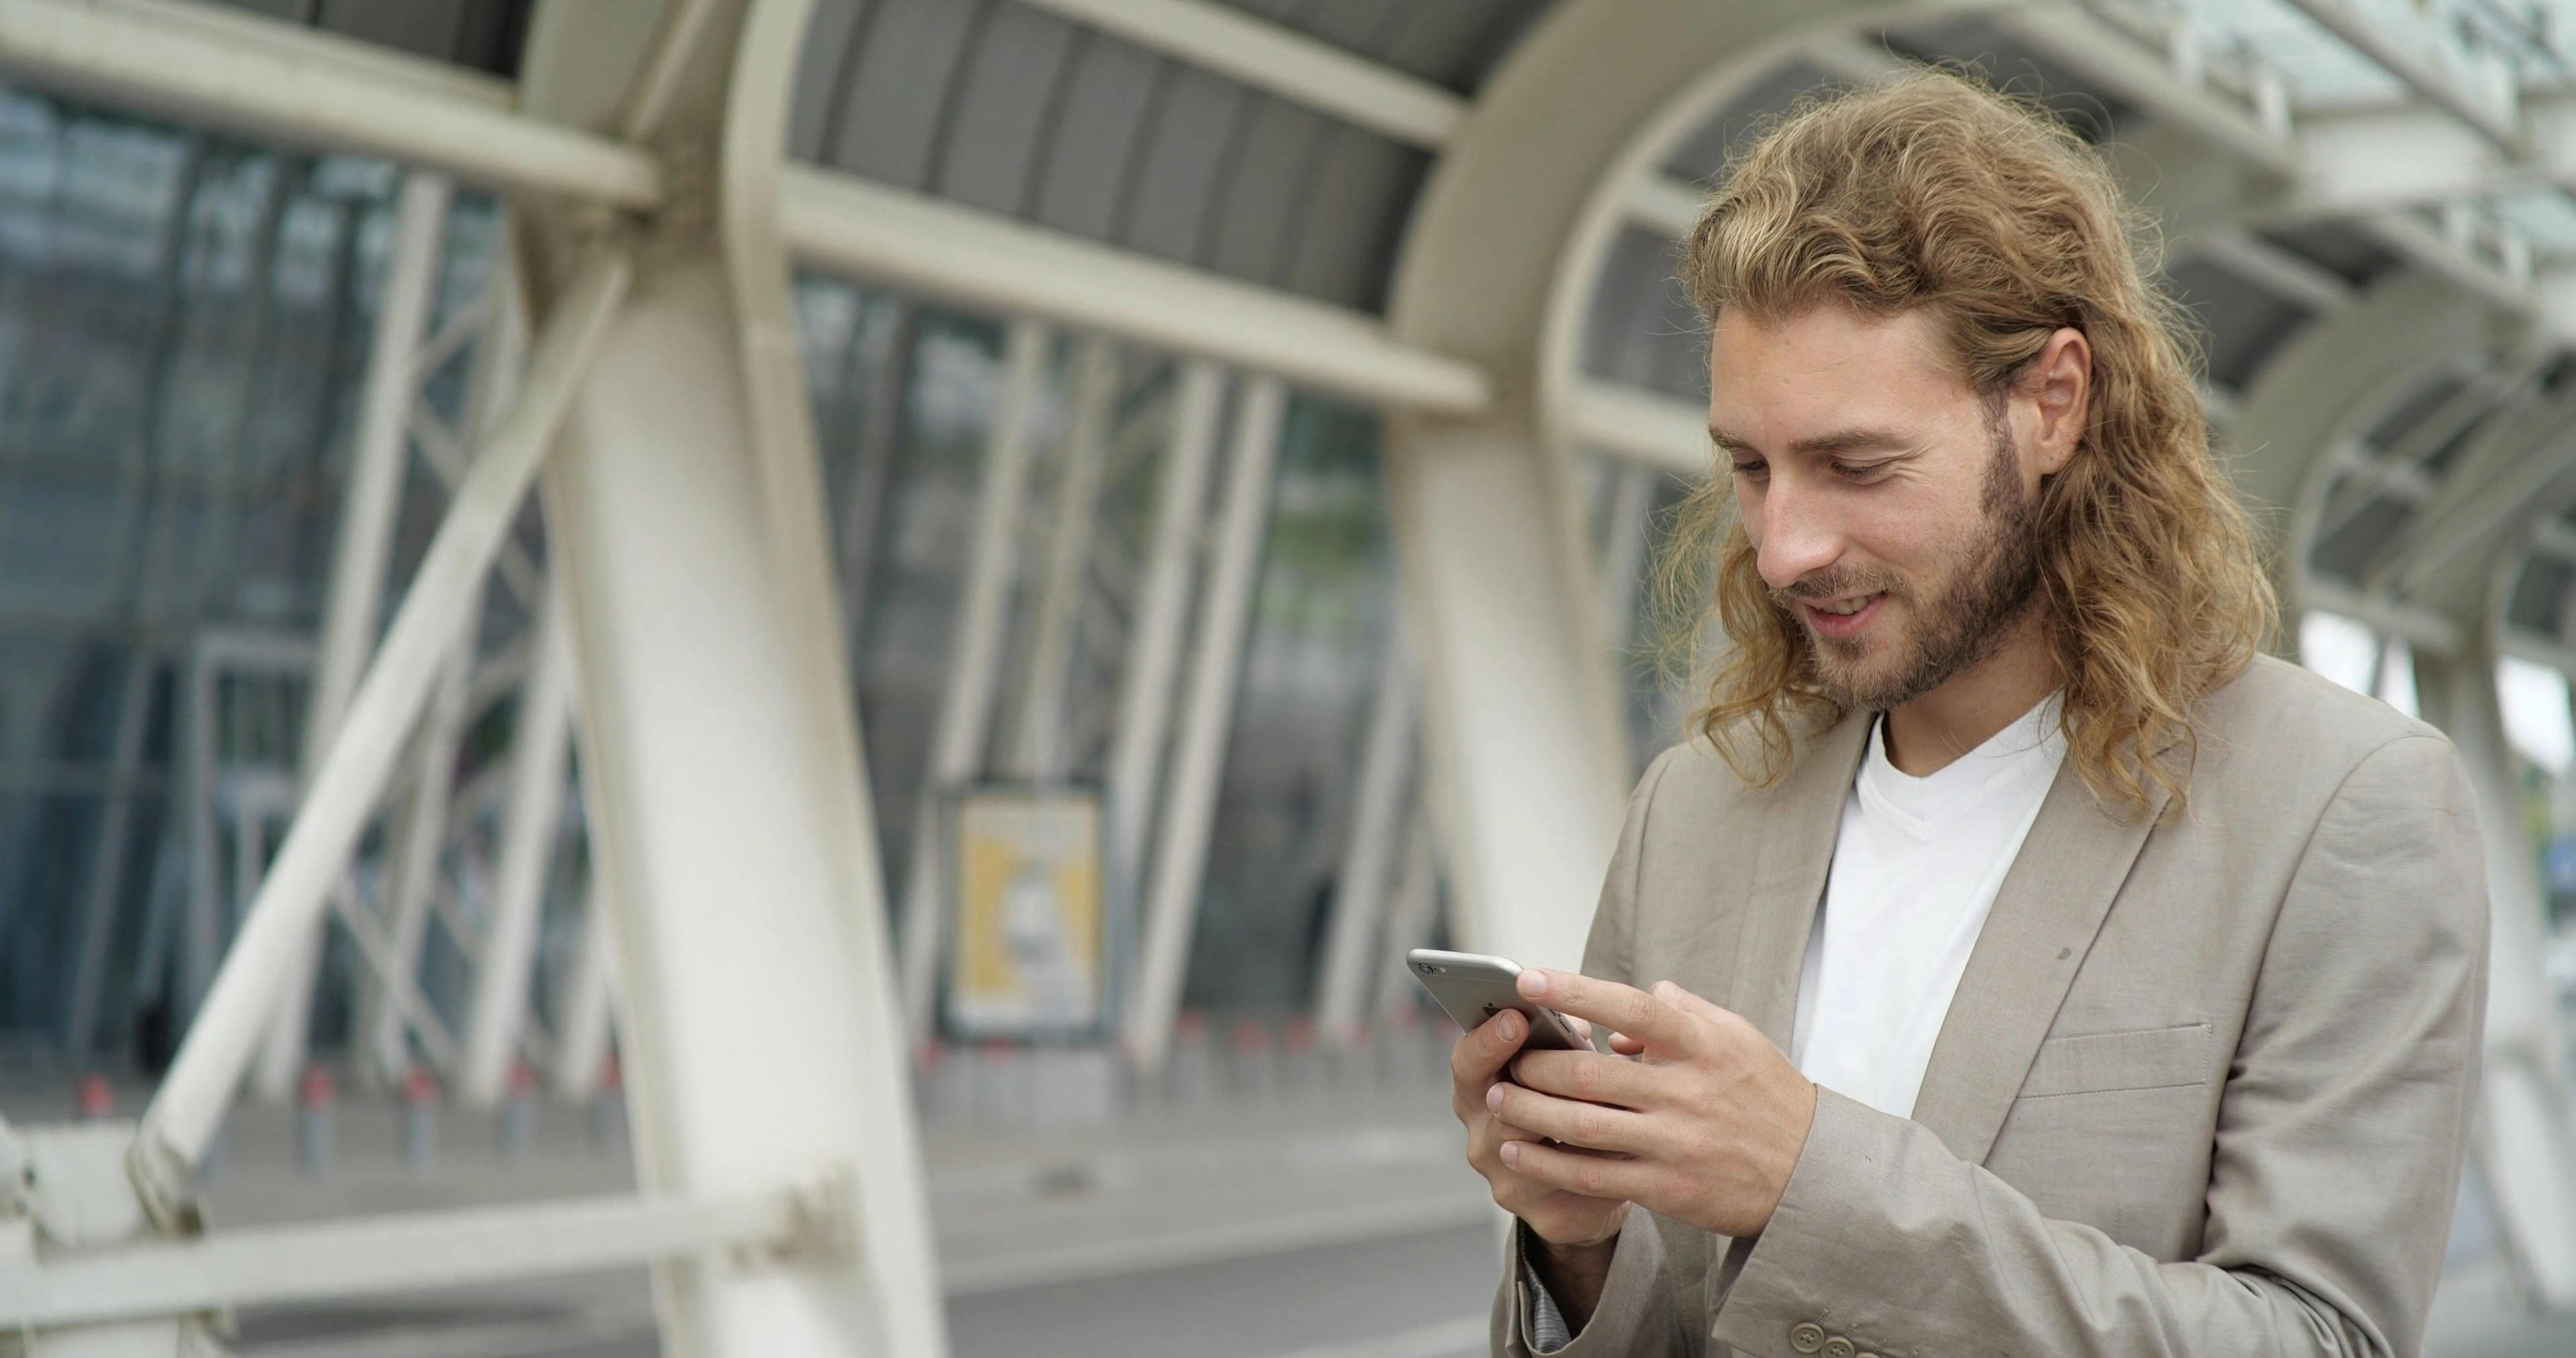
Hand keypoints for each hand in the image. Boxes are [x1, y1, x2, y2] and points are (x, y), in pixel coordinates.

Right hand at [1451, 1008, 1630, 1248]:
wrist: (1596, 1184)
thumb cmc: (1578, 1107)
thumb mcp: (1563, 1069)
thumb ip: (1564, 1045)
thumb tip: (1580, 1024)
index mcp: (1480, 1092)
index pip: (1467, 1061)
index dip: (1487, 1038)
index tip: (1515, 1015)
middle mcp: (1484, 1138)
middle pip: (1490, 1105)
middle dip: (1523, 1074)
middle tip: (1551, 1049)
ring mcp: (1509, 1182)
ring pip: (1532, 1147)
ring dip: (1569, 1116)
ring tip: (1604, 1094)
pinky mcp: (1545, 1216)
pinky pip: (1574, 1185)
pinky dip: (1599, 1159)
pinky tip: (1627, 1142)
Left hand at [1486, 971, 1817, 1239]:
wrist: (1811, 1174)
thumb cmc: (1767, 1095)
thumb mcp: (1737, 1037)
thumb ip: (1681, 1012)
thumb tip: (1623, 1017)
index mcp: (1703, 1045)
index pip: (1630, 1008)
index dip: (1575, 991)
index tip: (1528, 979)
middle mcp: (1686, 1091)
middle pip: (1590, 1071)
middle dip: (1535, 1061)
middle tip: (1505, 1053)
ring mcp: (1675, 1142)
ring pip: (1581, 1124)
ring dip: (1529, 1109)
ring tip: (1497, 1096)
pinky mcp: (1667, 1188)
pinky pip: (1593, 1175)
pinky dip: (1547, 1161)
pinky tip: (1516, 1148)